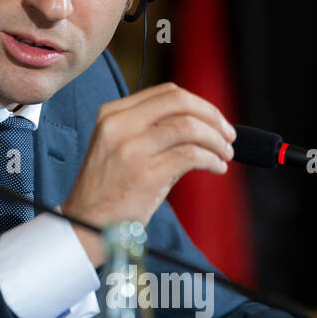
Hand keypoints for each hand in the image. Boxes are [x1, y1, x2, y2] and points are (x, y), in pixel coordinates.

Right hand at [61, 82, 234, 264]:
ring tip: (225, 154)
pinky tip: (216, 168)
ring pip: (189, 127)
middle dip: (212, 116)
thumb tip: (203, 126)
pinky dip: (211, 159)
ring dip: (216, 140)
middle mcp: (119, 126)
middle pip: (178, 102)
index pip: (165, 93)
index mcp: (111, 114)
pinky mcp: (145, 174)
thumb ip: (152, 131)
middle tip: (229, 134)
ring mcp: (130, 149)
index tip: (215, 121)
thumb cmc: (109, 189)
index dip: (199, 104)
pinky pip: (191, 155)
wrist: (87, 223)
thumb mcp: (119, 147)